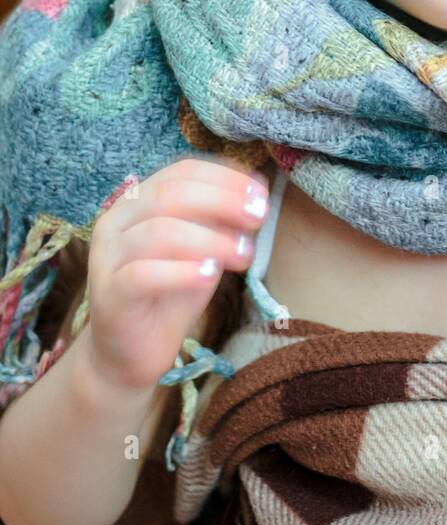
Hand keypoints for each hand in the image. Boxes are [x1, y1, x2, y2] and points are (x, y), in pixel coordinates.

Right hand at [81, 156, 271, 393]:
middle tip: (258, 218)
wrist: (131, 352)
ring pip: (159, 232)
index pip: (182, 172)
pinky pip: (142, 274)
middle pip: (170, 194)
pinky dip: (182, 271)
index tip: (261, 194)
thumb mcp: (204, 250)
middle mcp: (117, 220)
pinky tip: (210, 276)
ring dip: (211, 240)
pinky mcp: (107, 293)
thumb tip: (256, 197)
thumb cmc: (171, 294)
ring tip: (244, 256)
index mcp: (139, 200)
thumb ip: (220, 223)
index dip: (225, 177)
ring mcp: (107, 256)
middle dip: (222, 201)